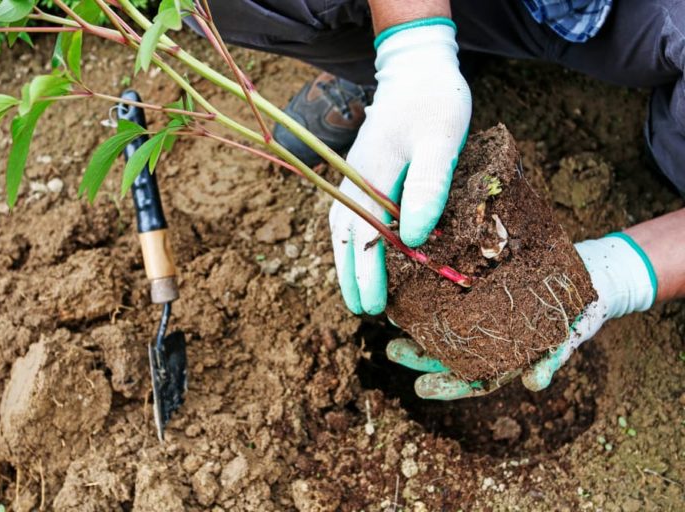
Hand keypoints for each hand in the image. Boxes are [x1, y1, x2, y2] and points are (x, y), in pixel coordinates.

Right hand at [329, 19, 470, 314]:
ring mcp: (356, 177)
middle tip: (365, 311)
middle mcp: (355, 181)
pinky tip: (365, 254)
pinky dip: (354, 242)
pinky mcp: (364, 174)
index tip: (375, 307)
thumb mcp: (441, 138)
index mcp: (370, 177)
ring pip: (343, 229)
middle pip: (345, 239)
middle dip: (353, 277)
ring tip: (359, 293)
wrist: (415, 69)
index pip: (363, 239)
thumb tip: (415, 238)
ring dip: (349, 262)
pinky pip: (352, 216)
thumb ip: (428, 185)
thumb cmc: (434, 101)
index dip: (368, 275)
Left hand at [386, 234, 657, 398]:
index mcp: (507, 357)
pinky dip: (432, 291)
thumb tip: (535, 384)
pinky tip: (409, 287)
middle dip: (420, 354)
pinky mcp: (482, 284)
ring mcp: (484, 312)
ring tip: (390, 317)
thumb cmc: (579, 311)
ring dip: (419, 323)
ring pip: (445, 324)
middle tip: (393, 350)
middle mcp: (490, 338)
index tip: (420, 388)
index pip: (472, 378)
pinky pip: (453, 290)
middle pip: (450, 352)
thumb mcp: (569, 335)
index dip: (446, 385)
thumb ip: (552, 358)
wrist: (591, 271)